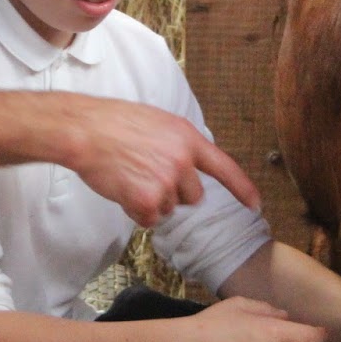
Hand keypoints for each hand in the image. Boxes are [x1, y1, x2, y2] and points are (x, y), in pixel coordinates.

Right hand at [67, 95, 258, 226]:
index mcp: (187, 137)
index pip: (224, 167)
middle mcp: (183, 160)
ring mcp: (166, 180)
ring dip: (151, 202)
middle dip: (174, 194)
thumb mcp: (157, 123)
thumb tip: (187, 165)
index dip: (242, 189)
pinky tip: (122, 189)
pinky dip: (135, 211)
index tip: (255, 205)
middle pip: (193, 197)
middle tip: (145, 174)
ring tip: (129, 177)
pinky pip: (148, 219)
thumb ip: (178, 144)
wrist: (85, 130)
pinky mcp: (148, 199)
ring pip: (168, 209)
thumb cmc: (113, 124)